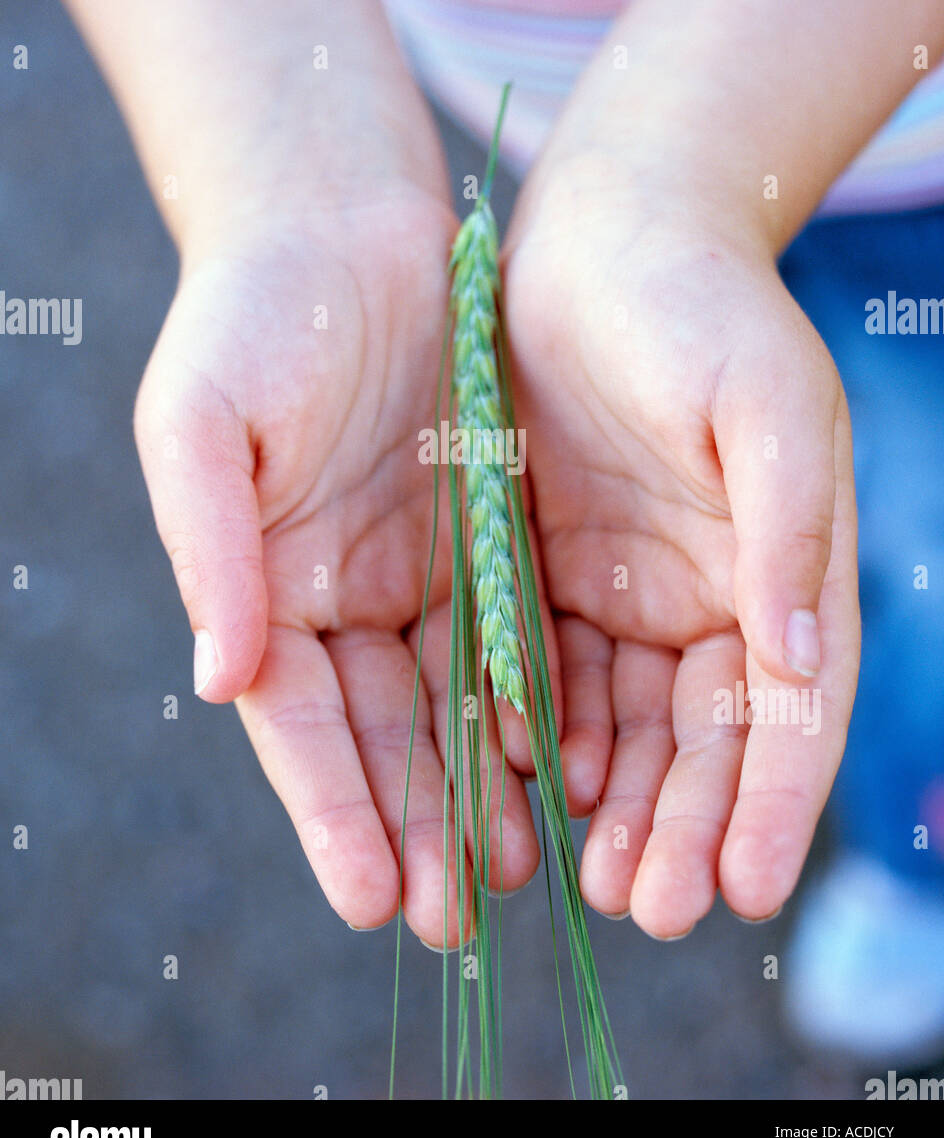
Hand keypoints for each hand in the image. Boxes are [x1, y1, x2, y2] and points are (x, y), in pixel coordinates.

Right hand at [133, 183, 541, 943]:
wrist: (342, 219)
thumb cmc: (250, 313)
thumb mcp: (201, 422)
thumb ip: (209, 548)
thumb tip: (221, 677)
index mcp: (263, 585)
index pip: (294, 722)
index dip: (329, 812)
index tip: (366, 900)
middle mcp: (339, 596)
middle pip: (379, 733)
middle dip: (412, 826)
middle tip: (453, 918)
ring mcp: (415, 569)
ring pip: (453, 699)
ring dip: (477, 785)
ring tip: (517, 866)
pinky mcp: (484, 534)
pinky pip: (515, 628)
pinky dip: (530, 697)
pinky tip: (558, 760)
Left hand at [504, 151, 860, 937]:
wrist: (604, 234)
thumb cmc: (702, 307)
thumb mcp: (761, 405)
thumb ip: (785, 527)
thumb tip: (801, 657)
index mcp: (780, 572)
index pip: (787, 713)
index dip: (771, 803)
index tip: (743, 889)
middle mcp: (709, 598)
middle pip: (700, 741)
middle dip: (681, 827)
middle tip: (647, 906)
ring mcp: (624, 591)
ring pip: (619, 726)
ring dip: (609, 805)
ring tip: (584, 879)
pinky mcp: (548, 571)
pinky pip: (542, 671)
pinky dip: (537, 733)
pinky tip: (521, 783)